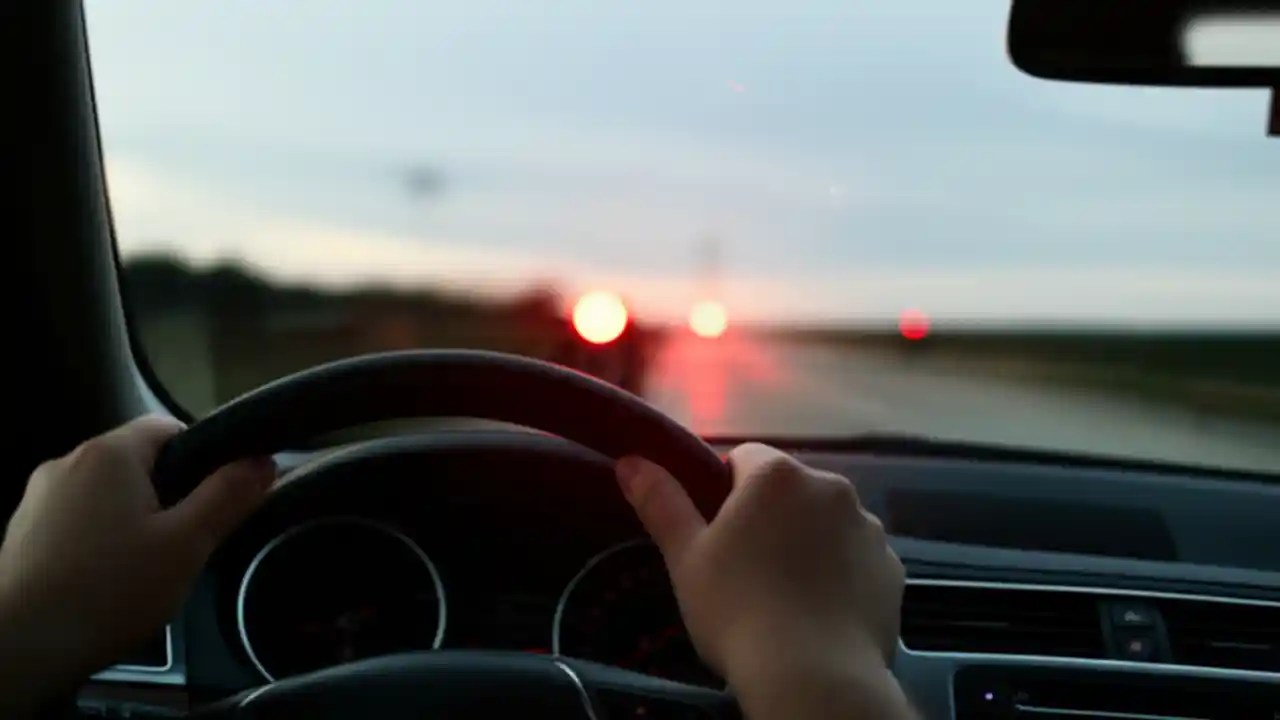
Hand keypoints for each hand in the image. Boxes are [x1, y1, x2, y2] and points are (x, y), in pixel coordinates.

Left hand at [0, 416, 273, 714]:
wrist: (21, 647)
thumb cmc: (110, 589)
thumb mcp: (187, 543)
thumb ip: (229, 497)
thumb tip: (264, 461)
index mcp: (109, 454)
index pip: (168, 427)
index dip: (202, 455)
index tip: (217, 496)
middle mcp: (67, 463)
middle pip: (136, 462)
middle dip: (167, 493)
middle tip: (188, 539)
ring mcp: (37, 499)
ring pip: (105, 494)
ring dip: (131, 518)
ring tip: (147, 566)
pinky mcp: (21, 533)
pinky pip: (75, 520)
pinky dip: (97, 539)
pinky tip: (107, 580)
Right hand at [616, 443, 912, 719]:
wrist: (814, 676)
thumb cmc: (738, 610)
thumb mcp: (686, 559)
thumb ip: (661, 503)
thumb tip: (631, 461)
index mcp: (776, 476)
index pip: (744, 458)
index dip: (725, 491)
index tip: (717, 534)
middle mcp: (831, 487)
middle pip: (790, 490)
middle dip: (771, 517)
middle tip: (746, 569)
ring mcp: (869, 528)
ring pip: (827, 523)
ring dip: (809, 542)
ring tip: (786, 596)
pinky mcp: (893, 568)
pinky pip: (858, 559)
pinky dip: (842, 574)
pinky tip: (821, 611)